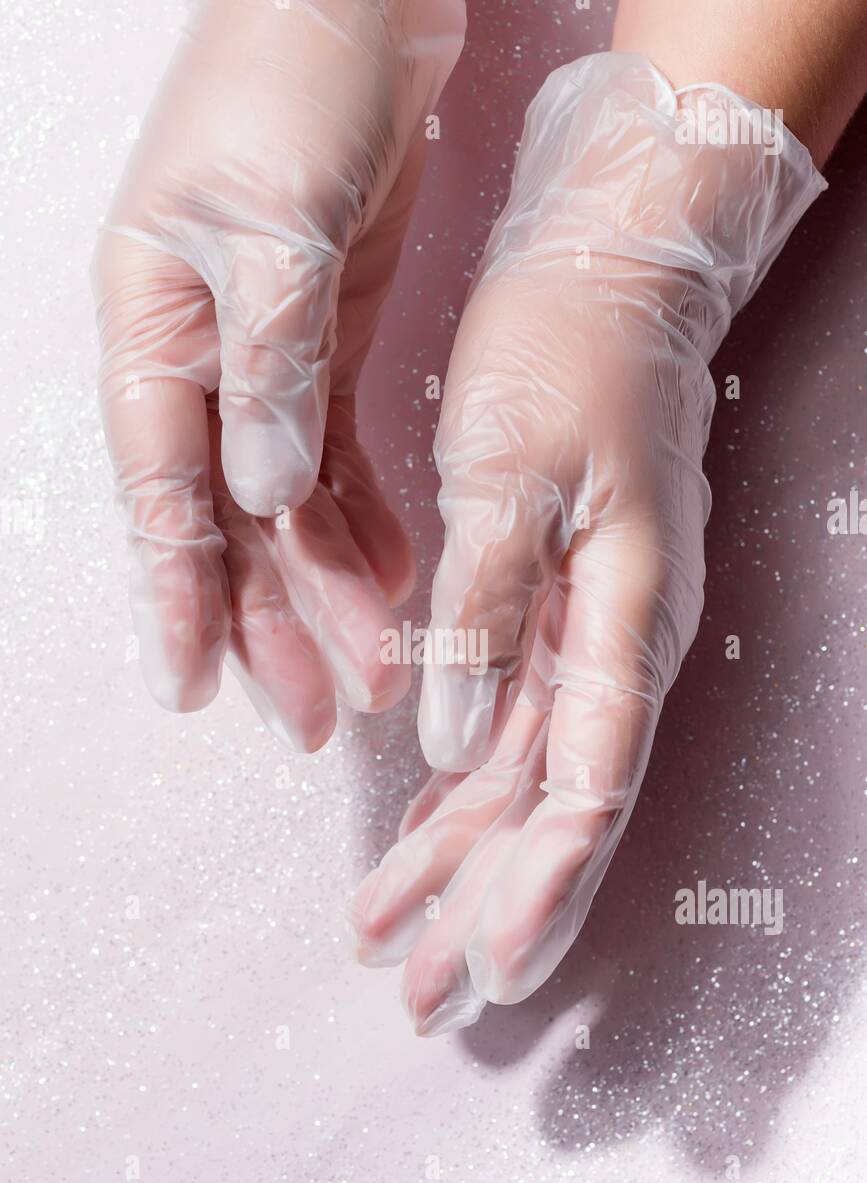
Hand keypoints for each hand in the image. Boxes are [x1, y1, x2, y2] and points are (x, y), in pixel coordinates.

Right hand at [92, 0, 464, 737]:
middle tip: (306, 719)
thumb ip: (269, 363)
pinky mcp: (327, 345)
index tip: (191, 690)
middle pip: (226, 521)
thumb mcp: (275, 223)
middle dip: (263, 624)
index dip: (178, 596)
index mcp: (154, 328)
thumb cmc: (289, 79)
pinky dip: (362, 524)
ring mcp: (264, 357)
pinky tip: (388, 583)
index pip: (163, 491)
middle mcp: (199, 358)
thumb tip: (263, 493)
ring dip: (324, 591)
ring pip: (285, 506)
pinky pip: (335, 460)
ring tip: (366, 675)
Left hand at [352, 53, 824, 1031]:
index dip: (536, 887)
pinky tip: (418, 830)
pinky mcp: (547, 610)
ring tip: (394, 937)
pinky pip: (503, 726)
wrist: (605, 275)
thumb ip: (485, 613)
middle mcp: (609, 650)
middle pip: (546, 812)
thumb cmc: (567, 360)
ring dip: (457, 862)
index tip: (489, 966)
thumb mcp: (511, 476)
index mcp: (620, 626)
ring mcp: (581, 635)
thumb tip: (452, 746)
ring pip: (515, 780)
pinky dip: (453, 787)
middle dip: (484, 907)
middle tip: (422, 995)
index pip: (581, 792)